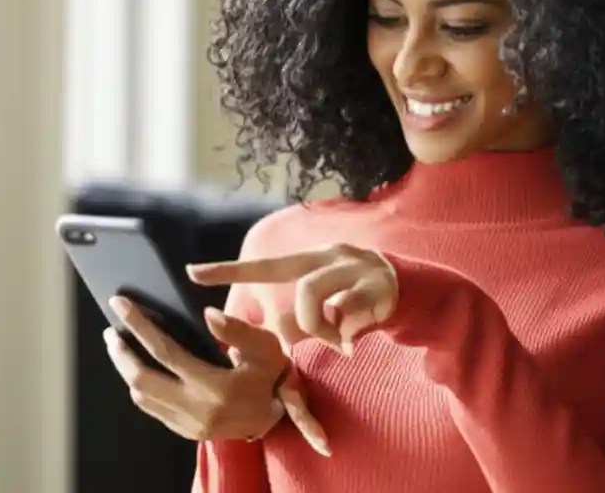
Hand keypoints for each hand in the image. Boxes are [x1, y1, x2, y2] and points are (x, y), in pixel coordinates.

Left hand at [105, 296, 330, 455]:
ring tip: (120, 346)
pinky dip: (140, 385)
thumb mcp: (266, 348)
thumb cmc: (271, 376)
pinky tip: (139, 368)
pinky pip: (152, 408)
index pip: (166, 352)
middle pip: (142, 379)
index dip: (139, 326)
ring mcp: (189, 424)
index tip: (120, 304)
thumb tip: (206, 314)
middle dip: (121, 353)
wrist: (279, 416)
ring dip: (126, 369)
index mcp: (216, 387)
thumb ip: (237, 330)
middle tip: (111, 331)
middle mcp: (197, 409)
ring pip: (142, 397)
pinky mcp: (186, 431)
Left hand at [187, 244, 397, 356]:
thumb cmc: (358, 297)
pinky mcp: (380, 289)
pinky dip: (348, 337)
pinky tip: (352, 346)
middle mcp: (332, 257)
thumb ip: (294, 315)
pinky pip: (354, 318)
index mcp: (311, 260)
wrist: (412, 288)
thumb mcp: (323, 298)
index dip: (230, 270)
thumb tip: (262, 341)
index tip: (192, 273)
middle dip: (302, 324)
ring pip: (322, 298)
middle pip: (302, 289)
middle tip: (309, 347)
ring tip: (338, 343)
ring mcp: (358, 271)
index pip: (265, 265)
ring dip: (324, 330)